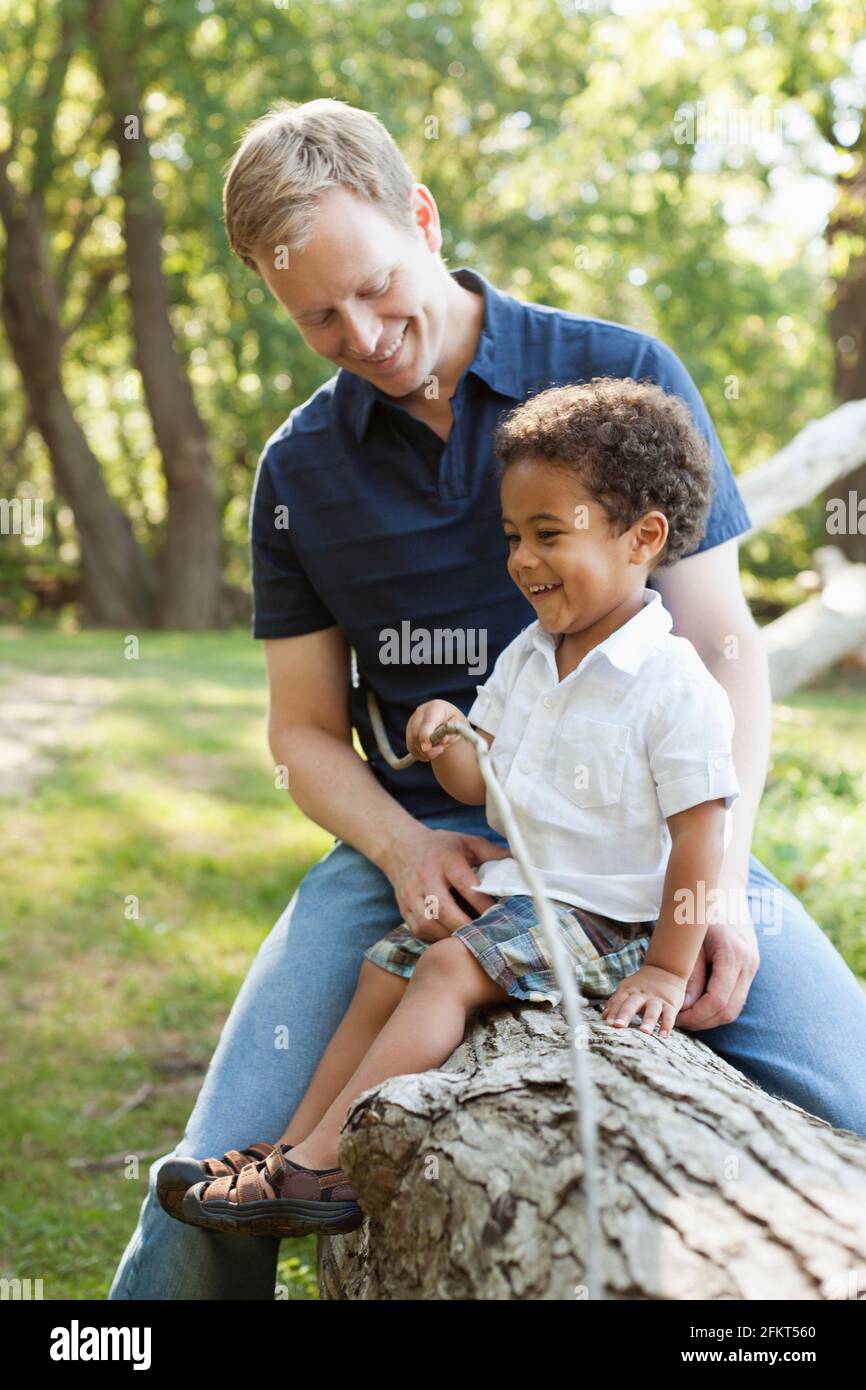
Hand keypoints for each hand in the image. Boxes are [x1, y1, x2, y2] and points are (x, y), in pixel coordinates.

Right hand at [381, 824, 510, 939]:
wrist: (401, 847)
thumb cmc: (442, 847)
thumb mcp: (467, 842)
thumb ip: (492, 854)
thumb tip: (521, 865)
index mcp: (445, 859)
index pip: (465, 885)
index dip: (483, 904)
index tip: (500, 916)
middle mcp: (426, 877)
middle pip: (444, 910)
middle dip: (467, 927)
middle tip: (486, 937)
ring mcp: (411, 895)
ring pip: (429, 923)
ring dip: (450, 936)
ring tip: (469, 941)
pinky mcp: (403, 908)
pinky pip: (418, 930)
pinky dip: (435, 938)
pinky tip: (450, 938)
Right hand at [406, 700, 466, 761]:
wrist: (447, 717)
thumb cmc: (454, 720)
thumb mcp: (460, 725)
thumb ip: (452, 733)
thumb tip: (443, 740)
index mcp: (435, 708)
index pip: (426, 724)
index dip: (425, 737)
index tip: (427, 748)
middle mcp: (420, 712)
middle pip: (416, 734)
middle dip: (427, 749)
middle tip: (441, 751)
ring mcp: (412, 721)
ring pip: (412, 742)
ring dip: (425, 753)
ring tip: (438, 751)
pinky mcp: (409, 730)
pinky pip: (411, 746)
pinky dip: (420, 753)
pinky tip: (430, 751)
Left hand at [600, 964, 687, 1037]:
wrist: (666, 969)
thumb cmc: (641, 985)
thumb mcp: (627, 989)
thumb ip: (615, 1003)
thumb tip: (604, 1017)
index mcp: (629, 989)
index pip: (619, 1000)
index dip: (613, 1010)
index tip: (608, 1023)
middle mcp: (642, 994)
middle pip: (632, 1003)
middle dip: (625, 1014)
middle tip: (618, 1026)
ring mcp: (657, 999)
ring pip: (652, 1009)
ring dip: (648, 1020)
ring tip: (644, 1031)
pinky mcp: (670, 1004)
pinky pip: (669, 1015)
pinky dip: (667, 1025)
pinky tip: (664, 1034)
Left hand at [676, 895, 759, 1029]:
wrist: (726, 887)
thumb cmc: (703, 908)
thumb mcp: (691, 939)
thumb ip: (689, 974)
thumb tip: (684, 1007)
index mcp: (734, 955)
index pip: (718, 1001)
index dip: (696, 1016)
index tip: (675, 1018)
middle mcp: (748, 964)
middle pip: (729, 1010)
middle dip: (702, 1022)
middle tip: (677, 1021)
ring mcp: (752, 966)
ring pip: (734, 1007)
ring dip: (710, 1017)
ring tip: (685, 1015)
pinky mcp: (749, 967)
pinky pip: (735, 996)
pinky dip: (717, 1006)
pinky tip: (696, 1004)